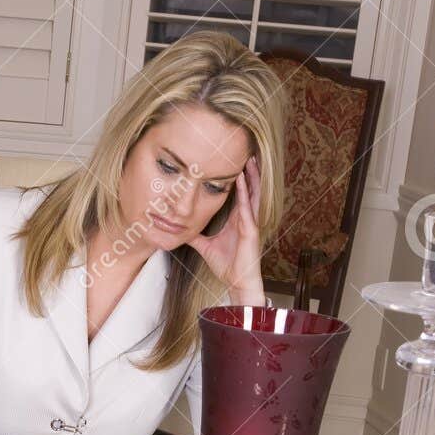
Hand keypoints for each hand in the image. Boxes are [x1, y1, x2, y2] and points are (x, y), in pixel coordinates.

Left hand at [187, 155, 264, 305]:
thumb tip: (181, 230)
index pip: (238, 194)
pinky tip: (243, 181)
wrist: (237, 282)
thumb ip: (195, 237)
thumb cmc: (227, 265)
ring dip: (252, 177)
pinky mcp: (251, 230)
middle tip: (247, 152)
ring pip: (253, 194)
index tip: (233, 162)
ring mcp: (250, 222)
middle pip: (249, 189)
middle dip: (249, 171)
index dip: (238, 179)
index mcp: (237, 219)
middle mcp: (245, 217)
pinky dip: (245, 194)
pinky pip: (248, 208)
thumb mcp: (206, 247)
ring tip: (250, 159)